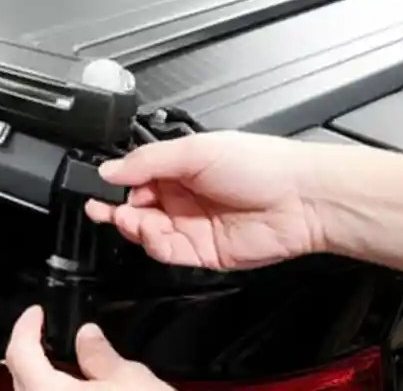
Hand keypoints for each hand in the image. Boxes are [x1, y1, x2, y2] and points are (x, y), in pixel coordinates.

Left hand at [4, 306, 171, 390]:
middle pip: (20, 381)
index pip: (20, 354)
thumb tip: (87, 337)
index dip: (25, 327)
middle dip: (30, 356)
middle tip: (49, 338)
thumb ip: (101, 356)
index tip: (36, 314)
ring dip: (40, 383)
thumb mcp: (133, 381)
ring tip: (67, 370)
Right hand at [86, 132, 335, 269]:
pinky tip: (152, 233)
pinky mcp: (202, 252)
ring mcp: (192, 225)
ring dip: (133, 227)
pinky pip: (167, 253)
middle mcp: (183, 195)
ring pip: (146, 232)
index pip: (136, 176)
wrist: (301, 199)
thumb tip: (110, 169)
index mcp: (181, 166)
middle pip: (136, 207)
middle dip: (117, 208)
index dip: (117, 183)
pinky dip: (154, 245)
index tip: (101, 186)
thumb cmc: (260, 164)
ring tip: (131, 219)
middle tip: (103, 207)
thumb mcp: (195, 150)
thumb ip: (148, 161)